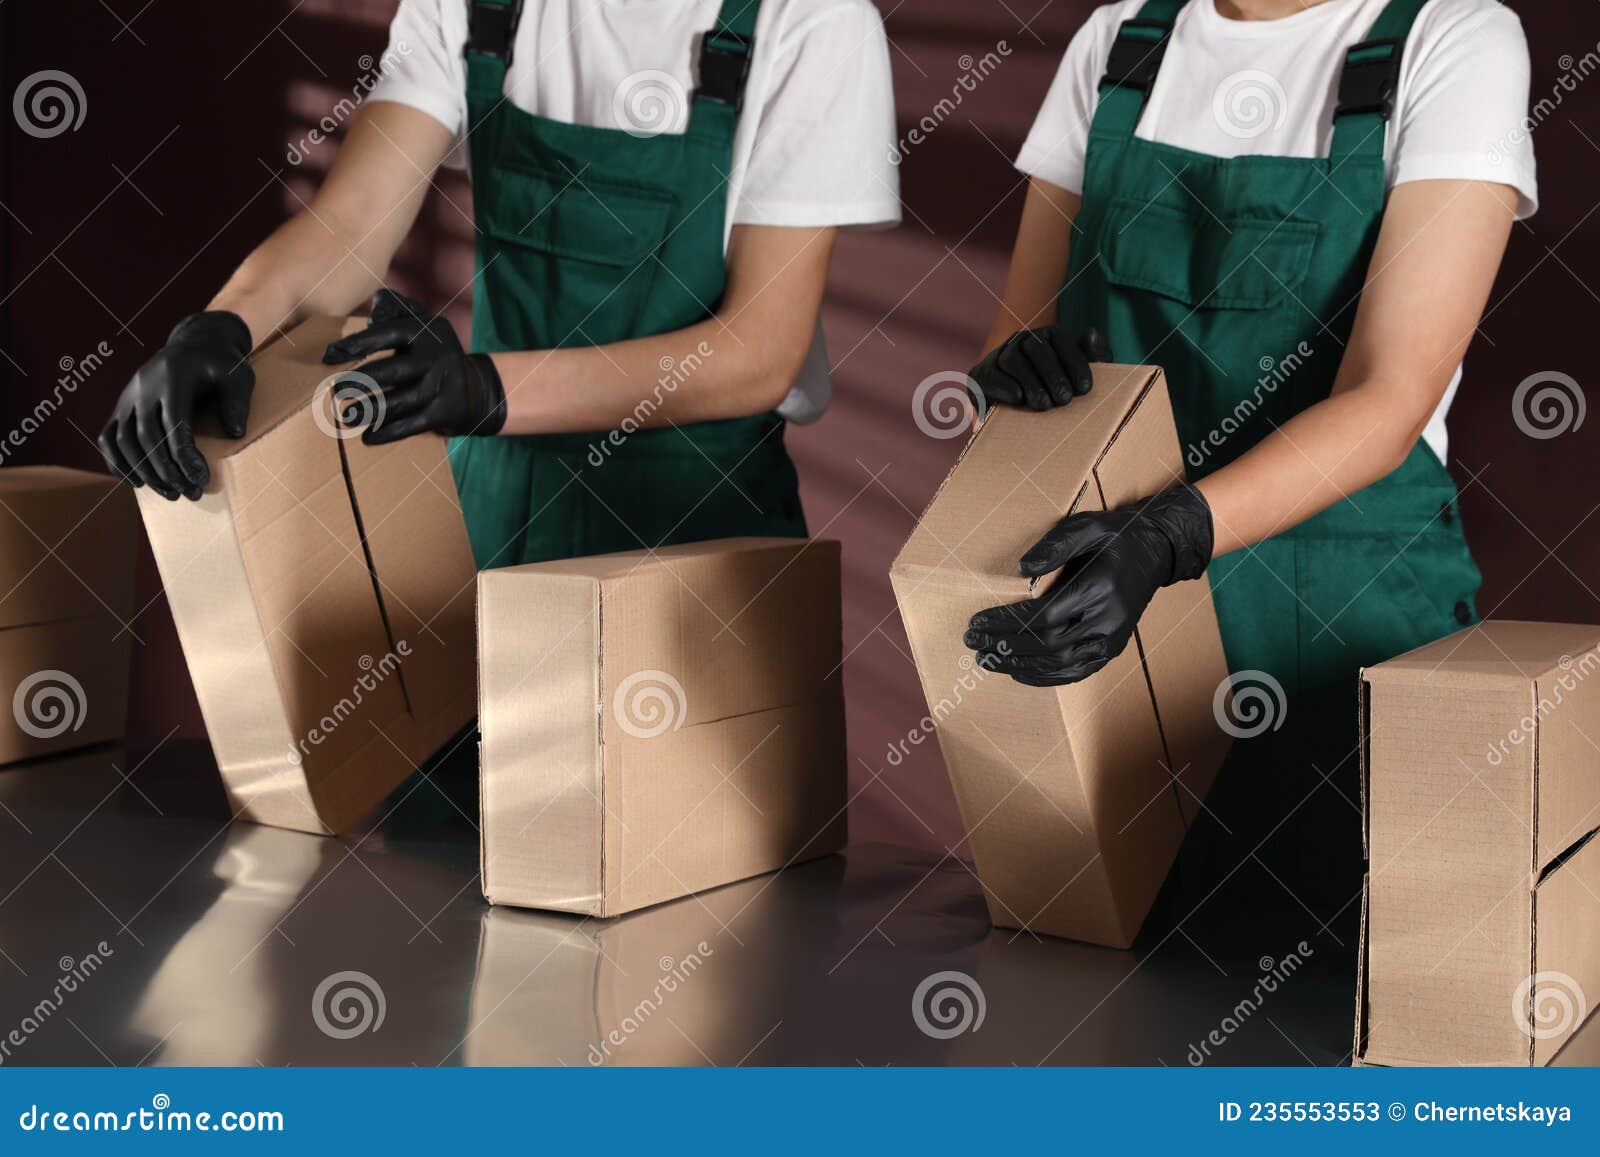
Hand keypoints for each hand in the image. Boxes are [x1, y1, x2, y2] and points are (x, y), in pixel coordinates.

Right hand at [98, 311, 254, 499]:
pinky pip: (108, 437)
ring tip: (171, 494)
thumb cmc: (220, 364)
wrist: (195, 345)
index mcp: (172, 378)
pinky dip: (117, 462)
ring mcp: (128, 397)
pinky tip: (137, 482)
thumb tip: (235, 433)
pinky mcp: (121, 406)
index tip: (201, 479)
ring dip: (145, 472)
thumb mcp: (238, 374)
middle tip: (190, 494)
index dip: (185, 456)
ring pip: (124, 441)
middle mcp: (143, 387)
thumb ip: (238, 401)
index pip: (173, 424)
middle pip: (147, 437)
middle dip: (168, 471)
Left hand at [322, 288, 505, 444]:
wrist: (477, 388)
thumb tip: (375, 302)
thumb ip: (398, 309)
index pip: (387, 334)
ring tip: (346, 417)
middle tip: (336, 390)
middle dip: (363, 381)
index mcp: (426, 331)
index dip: (357, 344)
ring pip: (403, 401)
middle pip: (396, 370)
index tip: (329, 355)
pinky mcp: (445, 412)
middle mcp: (437, 357)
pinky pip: (414, 424)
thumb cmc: (434, 352)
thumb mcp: (424, 323)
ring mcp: (442, 386)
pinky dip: (390, 433)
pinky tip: (368, 438)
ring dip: (372, 411)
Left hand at [962, 487, 1213, 686]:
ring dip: (1020, 666)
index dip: (1006, 624)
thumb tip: (1021, 569)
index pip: (1042, 616)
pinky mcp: (1113, 649)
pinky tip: (1020, 673)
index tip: (977, 623)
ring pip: (1060, 664)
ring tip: (988, 661)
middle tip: (973, 643)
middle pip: (1047, 644)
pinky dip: (1046, 676)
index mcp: (1099, 589)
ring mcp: (1113, 639)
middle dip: (1005, 646)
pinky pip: (1077, 671)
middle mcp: (1108, 620)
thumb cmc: (1115, 536)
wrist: (1155, 551)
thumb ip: (1054, 546)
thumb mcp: (1086, 526)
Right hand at [969, 325, 1109, 411]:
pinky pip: (991, 375)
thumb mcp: (1081, 376)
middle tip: (1064, 400)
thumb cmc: (1058, 395)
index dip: (1075, 362)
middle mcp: (1021, 341)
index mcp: (1046, 337)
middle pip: (1036, 347)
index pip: (1060, 339)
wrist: (1018, 418)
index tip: (1085, 389)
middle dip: (1053, 375)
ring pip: (1013, 359)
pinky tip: (1019, 398)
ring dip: (1031, 383)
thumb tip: (1091, 332)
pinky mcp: (979, 375)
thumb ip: (1095, 355)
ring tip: (1044, 405)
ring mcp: (998, 356)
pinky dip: (1005, 386)